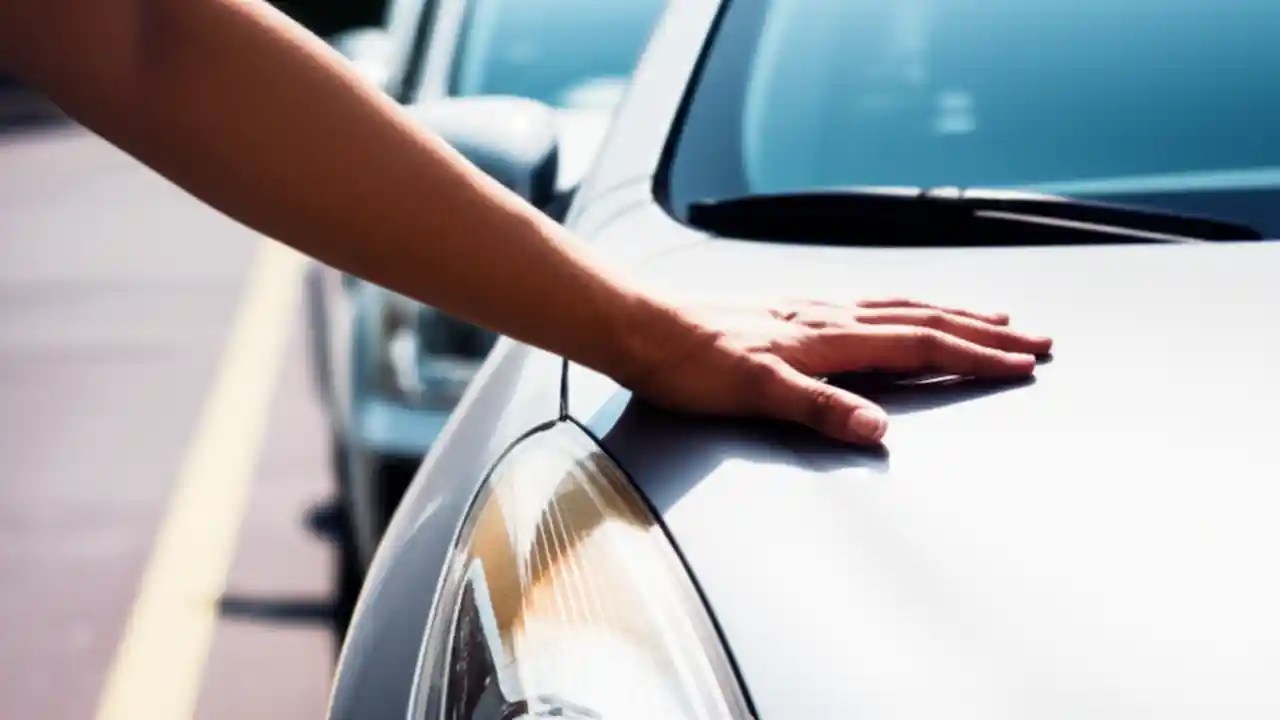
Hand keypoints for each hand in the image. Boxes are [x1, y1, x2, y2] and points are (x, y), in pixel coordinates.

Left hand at [619, 297, 1052, 444]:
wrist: (640, 327)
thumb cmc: (689, 360)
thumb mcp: (753, 392)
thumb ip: (818, 407)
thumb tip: (879, 429)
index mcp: (828, 335)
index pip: (920, 345)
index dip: (975, 356)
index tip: (1023, 363)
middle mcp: (828, 315)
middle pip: (924, 319)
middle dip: (984, 332)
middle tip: (1034, 339)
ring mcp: (811, 310)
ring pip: (900, 306)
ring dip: (952, 314)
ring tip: (990, 318)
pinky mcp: (792, 313)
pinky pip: (871, 304)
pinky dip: (907, 308)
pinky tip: (902, 312)